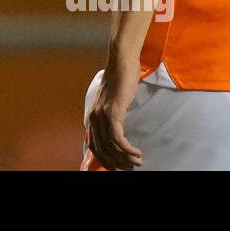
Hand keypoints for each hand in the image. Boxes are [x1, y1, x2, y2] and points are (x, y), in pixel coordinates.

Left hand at [84, 54, 142, 169]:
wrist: (121, 63)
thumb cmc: (120, 80)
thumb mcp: (112, 102)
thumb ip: (111, 116)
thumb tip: (116, 130)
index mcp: (91, 117)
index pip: (94, 147)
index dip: (106, 160)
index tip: (118, 166)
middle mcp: (93, 118)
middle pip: (102, 150)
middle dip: (117, 162)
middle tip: (131, 167)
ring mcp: (101, 115)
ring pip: (111, 146)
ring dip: (125, 158)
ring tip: (138, 161)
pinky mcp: (112, 112)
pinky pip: (118, 138)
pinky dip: (127, 149)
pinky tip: (136, 152)